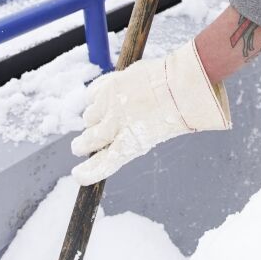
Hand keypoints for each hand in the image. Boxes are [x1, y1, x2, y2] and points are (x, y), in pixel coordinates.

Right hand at [70, 43, 230, 185]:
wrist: (182, 84)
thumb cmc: (181, 110)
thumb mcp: (161, 132)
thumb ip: (138, 137)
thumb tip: (125, 137)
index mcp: (130, 145)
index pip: (103, 163)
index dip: (88, 172)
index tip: (78, 175)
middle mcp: (115, 127)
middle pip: (87, 142)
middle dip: (82, 146)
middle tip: (80, 147)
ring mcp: (109, 106)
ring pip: (88, 118)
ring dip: (92, 120)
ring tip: (102, 116)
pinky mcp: (108, 86)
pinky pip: (91, 95)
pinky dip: (95, 97)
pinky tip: (103, 97)